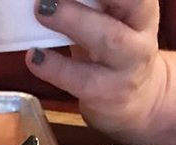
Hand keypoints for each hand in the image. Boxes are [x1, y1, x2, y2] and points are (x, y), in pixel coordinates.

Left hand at [25, 0, 167, 141]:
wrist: (133, 103)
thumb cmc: (111, 52)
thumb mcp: (107, 21)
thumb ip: (88, 5)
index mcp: (141, 8)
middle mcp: (141, 33)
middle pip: (130, 2)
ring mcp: (126, 66)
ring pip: (108, 39)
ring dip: (73, 22)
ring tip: (42, 11)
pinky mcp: (106, 93)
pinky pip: (79, 79)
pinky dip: (54, 67)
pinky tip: (34, 56)